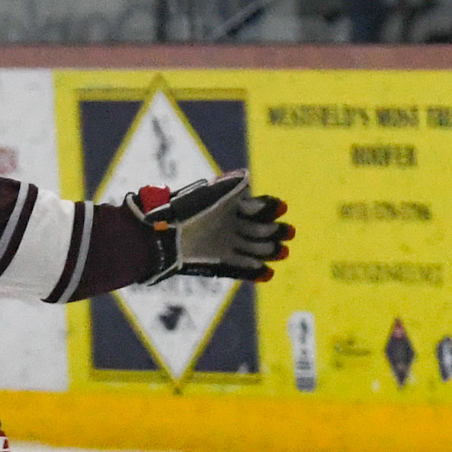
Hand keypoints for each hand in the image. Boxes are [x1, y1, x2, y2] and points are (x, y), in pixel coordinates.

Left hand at [126, 170, 292, 282]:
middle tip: (290, 232)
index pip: (256, 207)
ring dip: (269, 251)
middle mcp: (228, 226)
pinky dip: (254, 272)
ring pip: (253, 249)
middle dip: (276, 231)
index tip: (282, 206)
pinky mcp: (219, 263)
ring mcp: (224, 245)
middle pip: (259, 229)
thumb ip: (229, 186)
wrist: (161, 234)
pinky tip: (268, 274)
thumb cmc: (184, 210)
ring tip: (284, 252)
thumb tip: (248, 178)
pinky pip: (240, 269)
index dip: (270, 208)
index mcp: (228, 206)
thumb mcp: (208, 194)